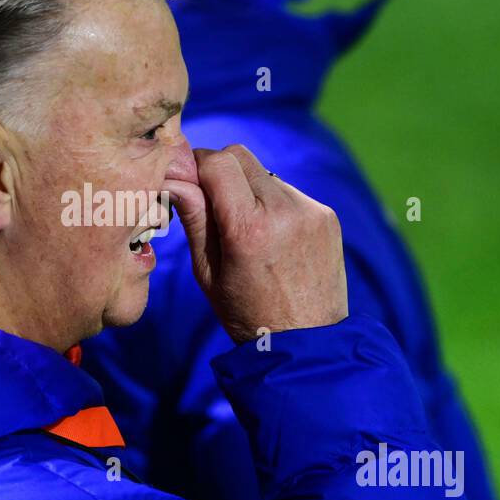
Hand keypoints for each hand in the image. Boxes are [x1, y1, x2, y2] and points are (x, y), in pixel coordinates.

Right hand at [165, 145, 347, 343]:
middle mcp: (283, 210)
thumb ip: (193, 218)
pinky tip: (270, 237)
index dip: (195, 164)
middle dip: (218, 170)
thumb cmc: (247, 315)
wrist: (309, 343)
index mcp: (247, 228)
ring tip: (244, 228)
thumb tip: (172, 177)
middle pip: (239, 156)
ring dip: (246, 188)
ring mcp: (310, 210)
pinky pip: (288, 191)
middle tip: (209, 201)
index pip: (216, 161)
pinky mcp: (326, 215)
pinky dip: (271, 203)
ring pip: (263, 172)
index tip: (185, 180)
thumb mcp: (207, 273)